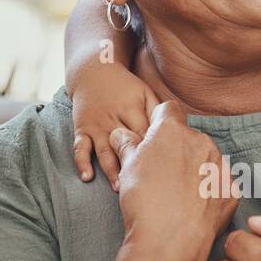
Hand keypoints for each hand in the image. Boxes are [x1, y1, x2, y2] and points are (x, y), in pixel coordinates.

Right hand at [70, 63, 159, 189]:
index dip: (156, 153)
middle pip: (127, 144)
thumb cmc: (125, 87)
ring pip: (105, 150)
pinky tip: (87, 177)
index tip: (166, 174)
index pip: (147, 134)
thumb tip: (179, 134)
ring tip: (120, 187)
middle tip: (149, 188)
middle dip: (137, 164)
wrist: (93, 73)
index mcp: (133, 109)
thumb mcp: (145, 93)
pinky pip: (80, 147)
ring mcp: (97, 125)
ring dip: (112, 169)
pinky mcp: (82, 129)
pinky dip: (82, 162)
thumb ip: (158, 114)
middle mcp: (114, 117)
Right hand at [109, 102, 237, 260]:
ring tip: (177, 195)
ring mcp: (220, 166)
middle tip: (161, 174)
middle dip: (177, 149)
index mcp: (173, 130)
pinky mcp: (231, 191)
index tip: (153, 138)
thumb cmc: (144, 201)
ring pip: (205, 160)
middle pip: (188, 137)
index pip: (169, 109)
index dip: (159, 121)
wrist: (169, 241)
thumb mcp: (126, 167)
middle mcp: (201, 141)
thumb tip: (122, 135)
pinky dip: (208, 191)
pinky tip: (193, 208)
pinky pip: (218, 184)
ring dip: (194, 169)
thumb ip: (127, 144)